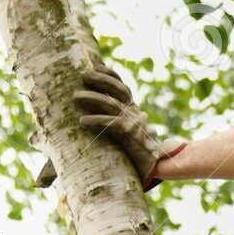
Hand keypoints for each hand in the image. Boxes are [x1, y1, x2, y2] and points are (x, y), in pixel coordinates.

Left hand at [75, 66, 176, 186]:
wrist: (158, 168)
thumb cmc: (140, 154)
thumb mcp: (130, 133)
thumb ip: (118, 124)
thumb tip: (94, 117)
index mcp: (134, 110)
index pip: (122, 87)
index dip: (110, 74)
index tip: (96, 66)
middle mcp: (134, 113)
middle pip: (118, 89)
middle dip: (101, 79)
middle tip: (84, 75)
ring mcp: (133, 123)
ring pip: (111, 104)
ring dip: (92, 98)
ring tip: (75, 96)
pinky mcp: (130, 135)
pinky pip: (110, 124)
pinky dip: (96, 120)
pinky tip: (82, 121)